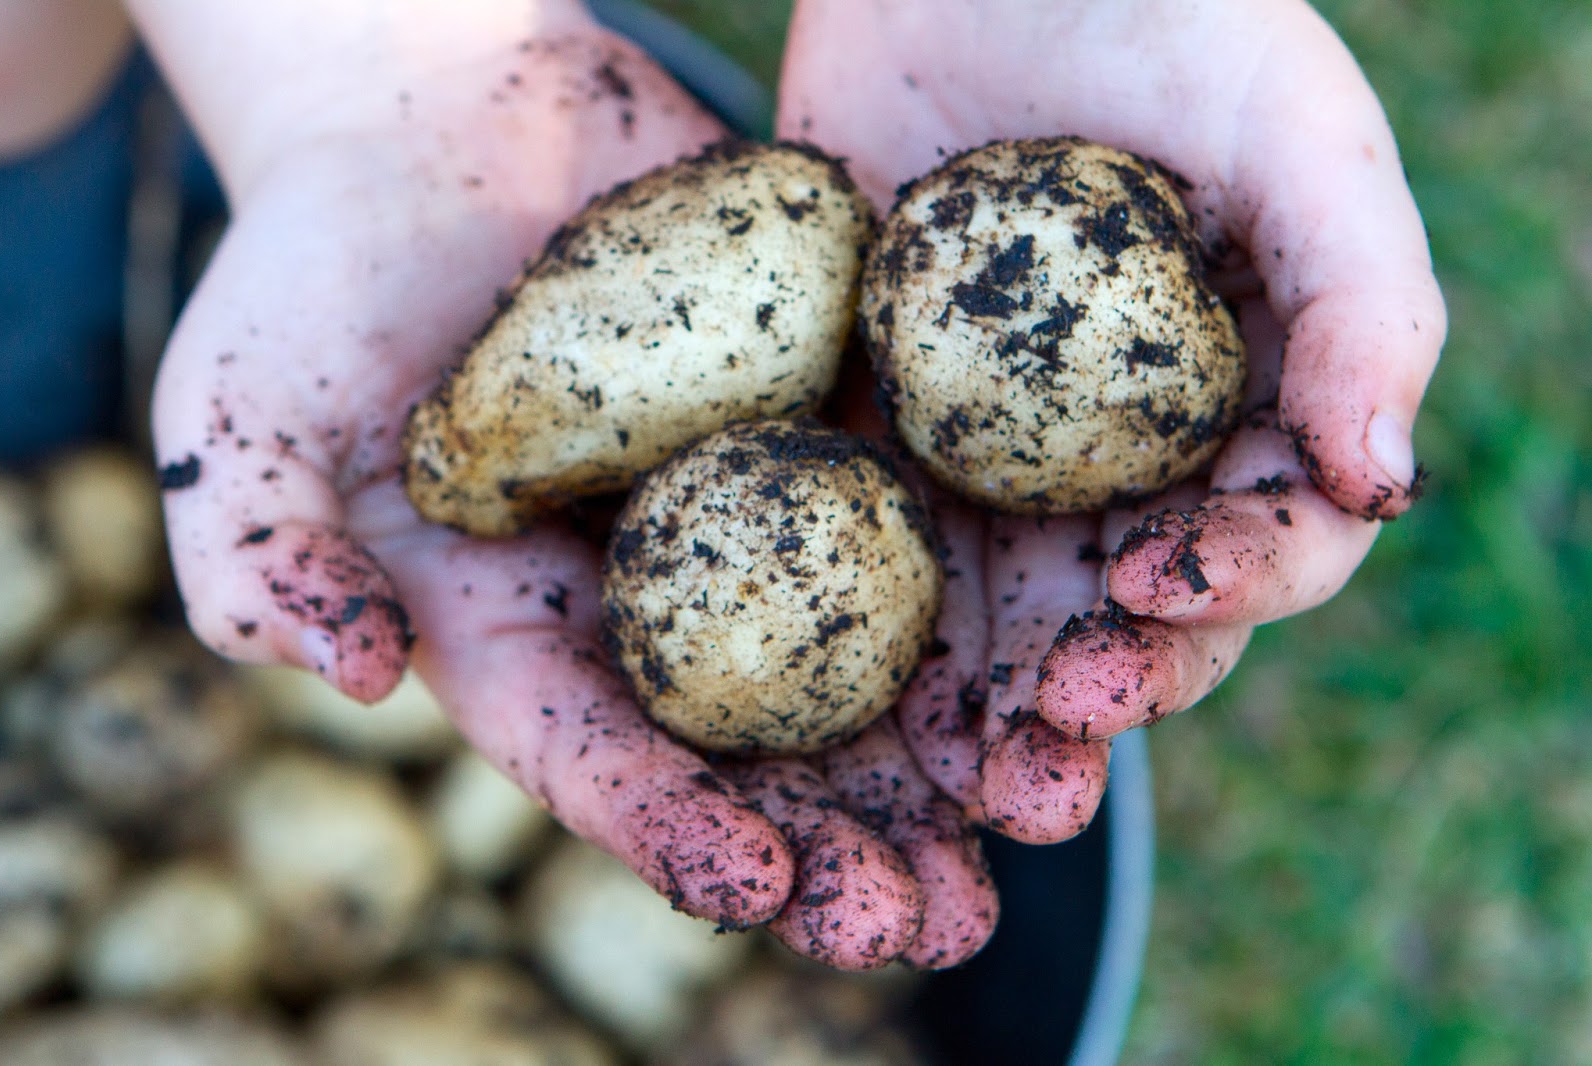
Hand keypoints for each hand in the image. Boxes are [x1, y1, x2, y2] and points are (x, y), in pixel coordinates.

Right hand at [139, 3, 991, 967]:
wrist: (429, 119)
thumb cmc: (312, 263)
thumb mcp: (240, 412)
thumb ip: (264, 550)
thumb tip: (351, 673)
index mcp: (519, 631)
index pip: (600, 756)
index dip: (677, 828)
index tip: (761, 884)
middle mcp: (650, 593)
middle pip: (759, 745)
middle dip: (848, 841)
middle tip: (942, 921)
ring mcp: (745, 508)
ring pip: (865, 651)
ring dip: (956, 743)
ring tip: (1046, 810)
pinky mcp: (822, 415)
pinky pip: (919, 501)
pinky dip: (995, 573)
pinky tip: (1079, 626)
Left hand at [779, 0, 1444, 834]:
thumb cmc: (1167, 16)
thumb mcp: (1299, 133)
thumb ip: (1367, 302)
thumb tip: (1385, 486)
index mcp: (1243, 410)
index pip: (1263, 545)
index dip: (1224, 592)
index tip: (1154, 589)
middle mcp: (1120, 458)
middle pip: (1123, 616)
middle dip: (1091, 701)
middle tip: (1040, 772)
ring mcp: (992, 453)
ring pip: (992, 614)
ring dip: (973, 716)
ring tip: (948, 783)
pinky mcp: (875, 425)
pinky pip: (860, 536)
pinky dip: (849, 622)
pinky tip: (824, 685)